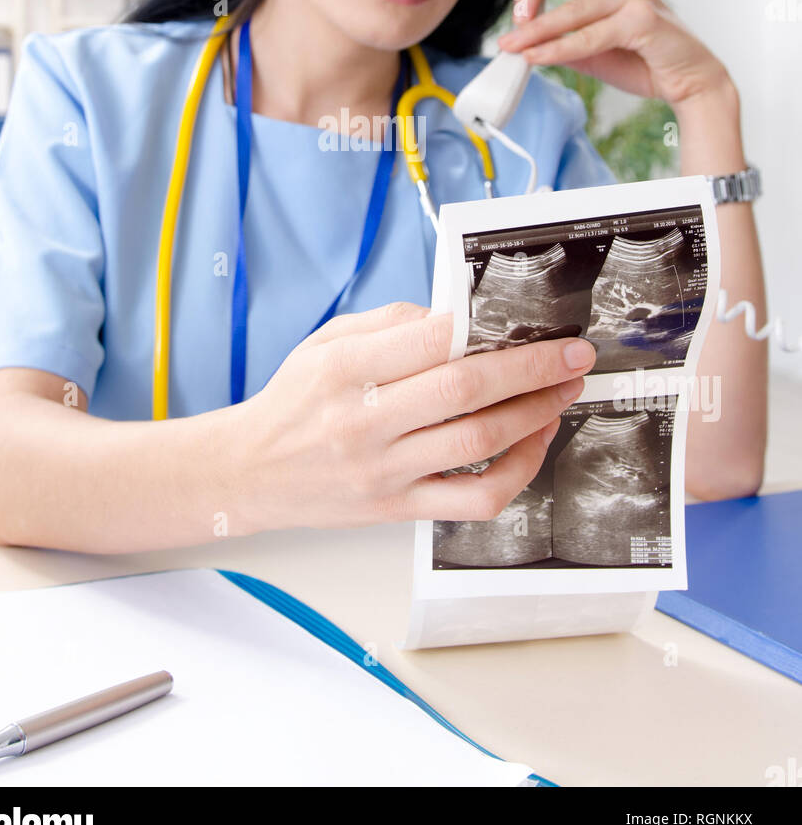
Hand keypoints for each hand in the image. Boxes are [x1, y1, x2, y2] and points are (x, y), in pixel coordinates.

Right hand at [217, 301, 595, 534]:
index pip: (432, 341)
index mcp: (345, 368)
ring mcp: (384, 471)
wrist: (250, 472)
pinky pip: (474, 499)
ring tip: (563, 392)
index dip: (492, 329)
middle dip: (533, 368)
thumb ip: (392, 322)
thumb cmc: (295, 400)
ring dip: (534, 414)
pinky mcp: (398, 508)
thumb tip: (460, 316)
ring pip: (478, 443)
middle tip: (574, 354)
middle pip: (466, 391)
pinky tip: (532, 443)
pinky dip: (517, 471)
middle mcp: (364, 421)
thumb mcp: (327, 341)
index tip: (535, 321)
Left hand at [496, 0, 731, 106]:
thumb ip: (560, 41)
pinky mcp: (643, 20)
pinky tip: (538, 57)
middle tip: (515, 19)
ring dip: (535, 28)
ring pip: (572, 5)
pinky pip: (590, 34)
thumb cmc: (645, 62)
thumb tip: (522, 44)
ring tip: (512, 46)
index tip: (517, 6)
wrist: (691, 82)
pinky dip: (559, 47)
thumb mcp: (591, 51)